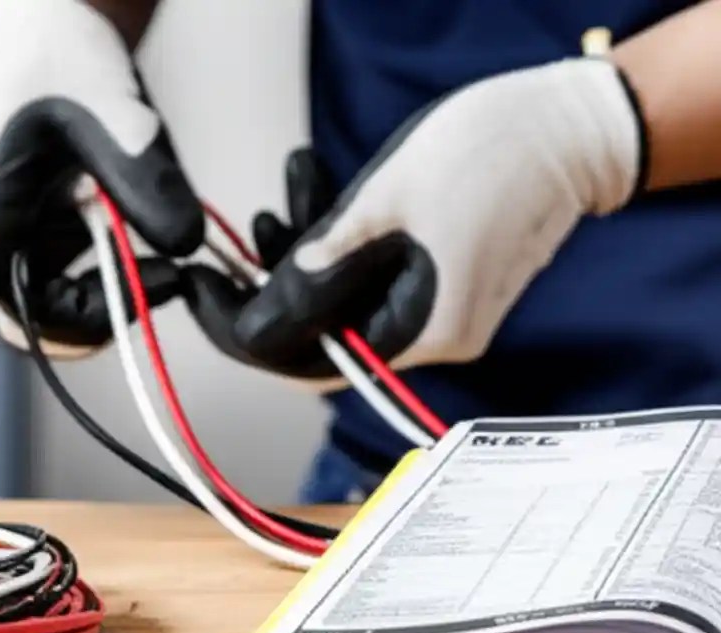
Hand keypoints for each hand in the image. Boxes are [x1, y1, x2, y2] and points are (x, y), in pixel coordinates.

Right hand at [0, 0, 202, 370]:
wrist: (39, 39)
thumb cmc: (52, 59)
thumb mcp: (106, 102)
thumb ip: (143, 172)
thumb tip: (189, 247)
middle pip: (33, 317)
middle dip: (101, 318)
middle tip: (170, 280)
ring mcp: (28, 246)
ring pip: (68, 311)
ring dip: (122, 299)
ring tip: (173, 262)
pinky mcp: (57, 245)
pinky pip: (90, 287)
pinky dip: (129, 277)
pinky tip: (153, 236)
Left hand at [187, 59, 643, 381]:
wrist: (573, 127)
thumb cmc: (494, 151)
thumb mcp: (386, 201)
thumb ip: (324, 258)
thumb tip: (264, 306)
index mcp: (424, 332)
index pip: (309, 362)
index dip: (245, 330)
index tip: (203, 291)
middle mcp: (433, 337)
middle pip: (319, 339)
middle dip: (266, 294)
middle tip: (225, 254)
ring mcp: (438, 312)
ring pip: (340, 306)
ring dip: (298, 262)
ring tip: (274, 208)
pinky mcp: (439, 283)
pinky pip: (368, 282)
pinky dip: (335, 250)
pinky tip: (309, 200)